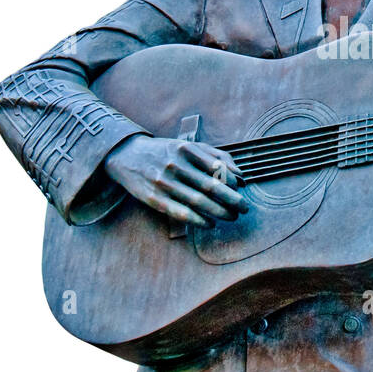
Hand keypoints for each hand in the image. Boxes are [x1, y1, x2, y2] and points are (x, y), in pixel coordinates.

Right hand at [104, 135, 247, 227]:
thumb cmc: (166, 152)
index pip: (218, 168)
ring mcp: (163, 183)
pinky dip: (199, 221)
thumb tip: (240, 176)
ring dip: (220, 212)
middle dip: (232, 200)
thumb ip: (216, 157)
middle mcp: (175, 166)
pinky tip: (210, 224)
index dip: (233, 181)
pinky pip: (181, 213)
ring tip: (232, 217)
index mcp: (187, 150)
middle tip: (244, 208)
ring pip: (198, 202)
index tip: (241, 189)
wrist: (128, 155)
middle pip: (211, 187)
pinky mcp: (154, 199)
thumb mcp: (190, 147)